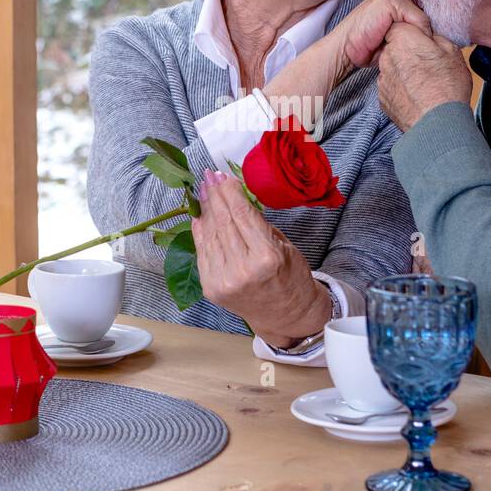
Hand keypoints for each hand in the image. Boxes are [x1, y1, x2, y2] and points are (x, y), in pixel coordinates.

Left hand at [190, 171, 330, 346]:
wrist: (286, 314)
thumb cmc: (291, 276)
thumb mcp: (283, 245)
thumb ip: (257, 223)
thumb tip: (234, 196)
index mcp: (266, 257)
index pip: (242, 214)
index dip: (229, 191)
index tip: (222, 175)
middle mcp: (242, 269)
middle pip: (223, 222)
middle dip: (214, 195)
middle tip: (208, 176)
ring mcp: (224, 281)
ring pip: (210, 235)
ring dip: (205, 210)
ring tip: (202, 190)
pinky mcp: (211, 289)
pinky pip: (203, 252)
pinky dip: (200, 232)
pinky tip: (199, 215)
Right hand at [262, 0, 430, 108]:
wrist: (346, 49)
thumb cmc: (370, 44)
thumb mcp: (399, 32)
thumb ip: (416, 24)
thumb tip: (443, 29)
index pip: (432, 1)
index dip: (436, 19)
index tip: (431, 37)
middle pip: (432, 6)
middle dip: (430, 26)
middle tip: (417, 41)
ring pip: (426, 15)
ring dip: (421, 33)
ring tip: (404, 42)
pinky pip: (419, 20)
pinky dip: (416, 35)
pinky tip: (399, 42)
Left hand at [377, 23, 472, 130]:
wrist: (438, 123)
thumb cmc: (447, 86)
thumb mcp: (451, 51)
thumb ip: (435, 37)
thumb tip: (428, 36)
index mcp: (403, 39)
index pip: (399, 25)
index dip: (413, 32)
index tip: (425, 41)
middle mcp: (387, 57)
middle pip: (394, 47)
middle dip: (408, 52)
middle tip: (428, 63)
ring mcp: (383, 79)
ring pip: (393, 68)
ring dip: (405, 71)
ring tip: (425, 82)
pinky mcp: (383, 99)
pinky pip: (392, 87)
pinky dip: (402, 89)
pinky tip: (418, 95)